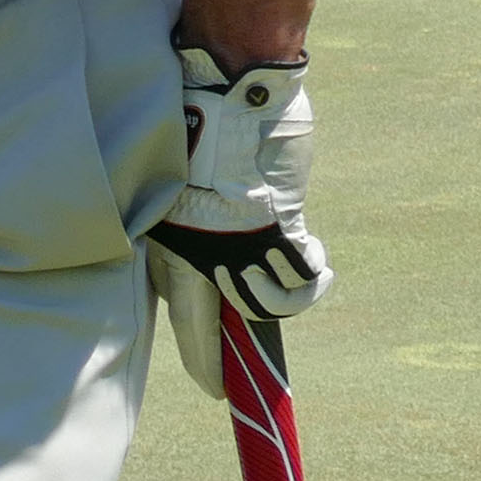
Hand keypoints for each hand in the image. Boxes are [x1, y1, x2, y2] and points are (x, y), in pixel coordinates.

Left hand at [146, 44, 330, 398]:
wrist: (232, 84)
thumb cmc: (213, 121)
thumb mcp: (192, 185)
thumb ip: (206, 222)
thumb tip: (228, 250)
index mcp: (168, 238)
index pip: (182, 316)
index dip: (198, 356)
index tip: (211, 388)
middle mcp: (193, 250)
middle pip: (208, 333)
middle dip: (226, 368)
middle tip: (235, 397)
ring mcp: (231, 246)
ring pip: (264, 306)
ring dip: (286, 290)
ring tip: (294, 261)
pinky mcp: (270, 233)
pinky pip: (298, 283)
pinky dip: (312, 274)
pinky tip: (312, 254)